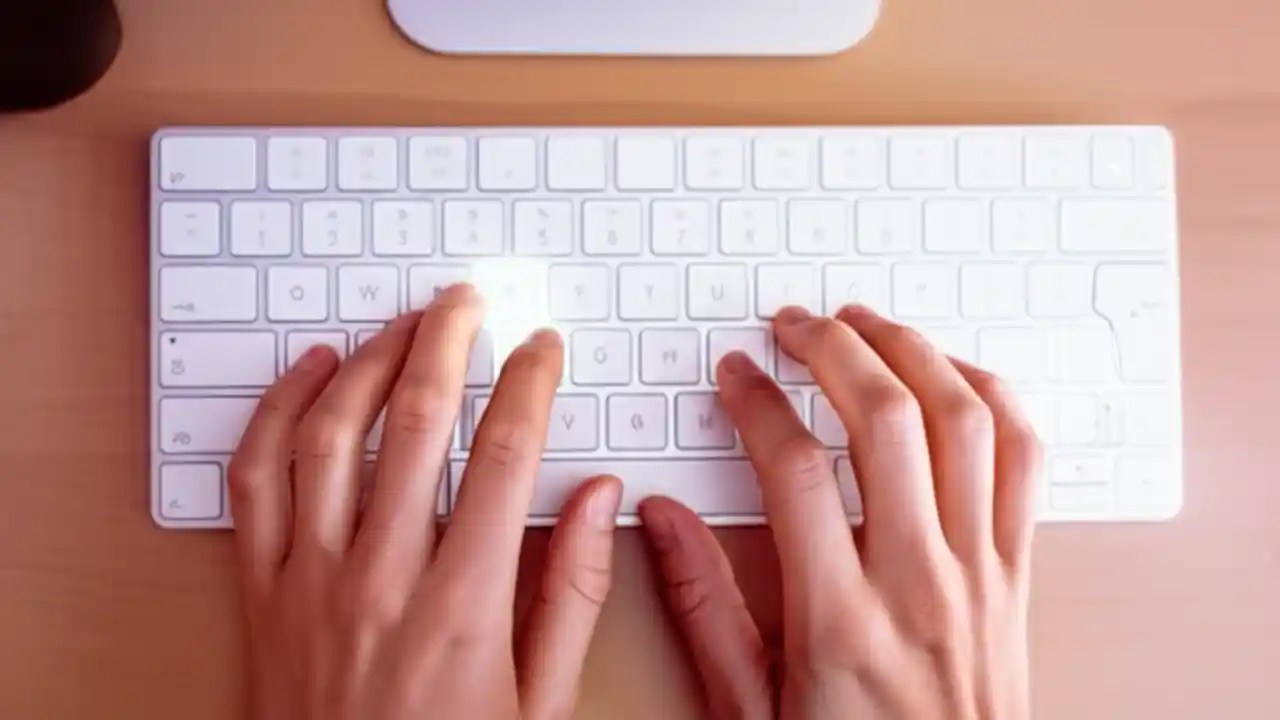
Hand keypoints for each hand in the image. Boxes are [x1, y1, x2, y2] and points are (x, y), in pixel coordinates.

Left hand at [227, 284, 621, 719]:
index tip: (541, 347)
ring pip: (331, 435)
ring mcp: (309, 579)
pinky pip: (255, 478)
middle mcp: (381, 579)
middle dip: (447, 342)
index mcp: (463, 607)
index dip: (529, 383)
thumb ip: (574, 593)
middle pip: (415, 423)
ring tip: (402, 324)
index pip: (506, 455)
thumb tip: (600, 497)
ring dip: (368, 362)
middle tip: (468, 301)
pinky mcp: (260, 589)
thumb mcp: (540, 701)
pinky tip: (309, 373)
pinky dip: (277, 412)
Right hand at [639, 305, 1040, 718]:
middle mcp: (920, 582)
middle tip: (795, 326)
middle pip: (885, 422)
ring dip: (913, 354)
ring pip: (962, 424)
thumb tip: (661, 522)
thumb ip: (704, 607)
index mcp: (842, 620)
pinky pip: (1023, 461)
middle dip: (834, 350)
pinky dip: (992, 399)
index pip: (797, 472)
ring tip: (867, 326)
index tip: (737, 374)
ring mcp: (979, 570)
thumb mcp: (751, 706)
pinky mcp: (1017, 571)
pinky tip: (952, 376)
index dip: (758, 403)